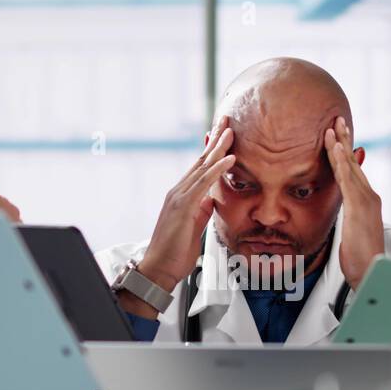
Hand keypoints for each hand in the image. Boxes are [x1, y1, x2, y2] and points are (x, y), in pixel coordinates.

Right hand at [128, 116, 236, 312]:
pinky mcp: (182, 206)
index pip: (200, 167)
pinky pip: (203, 183)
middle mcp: (178, 191)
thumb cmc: (174, 252)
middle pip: (200, 160)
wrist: (158, 269)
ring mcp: (178, 197)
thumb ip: (202, 210)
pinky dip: (217, 168)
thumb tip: (211, 199)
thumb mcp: (194, 226)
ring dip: (218, 147)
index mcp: (182, 196)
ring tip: (231, 131)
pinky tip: (229, 158)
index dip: (213, 150)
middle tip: (228, 120)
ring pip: (202, 166)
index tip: (224, 134)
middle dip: (215, 139)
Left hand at [323, 116, 382, 288]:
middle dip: (344, 139)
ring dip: (340, 144)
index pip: (353, 170)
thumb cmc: (363, 258)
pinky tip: (334, 147)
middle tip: (336, 119)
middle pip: (353, 163)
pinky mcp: (359, 207)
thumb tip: (345, 206)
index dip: (344, 151)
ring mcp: (365, 201)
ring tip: (331, 126)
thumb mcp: (353, 230)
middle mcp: (368, 197)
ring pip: (350, 166)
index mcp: (366, 201)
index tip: (337, 134)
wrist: (373, 274)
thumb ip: (349, 214)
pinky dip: (340, 160)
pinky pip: (347, 179)